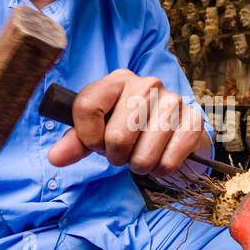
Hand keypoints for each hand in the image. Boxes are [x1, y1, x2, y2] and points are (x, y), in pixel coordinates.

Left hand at [47, 69, 206, 177]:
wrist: (171, 133)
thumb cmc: (128, 130)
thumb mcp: (97, 132)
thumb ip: (74, 143)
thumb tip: (55, 158)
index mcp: (118, 79)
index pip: (86, 107)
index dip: (87, 137)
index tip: (96, 144)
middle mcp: (147, 84)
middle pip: (117, 137)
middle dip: (116, 156)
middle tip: (123, 152)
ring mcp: (173, 101)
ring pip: (143, 155)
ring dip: (139, 166)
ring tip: (141, 156)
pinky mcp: (193, 122)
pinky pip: (168, 162)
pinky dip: (160, 170)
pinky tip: (161, 159)